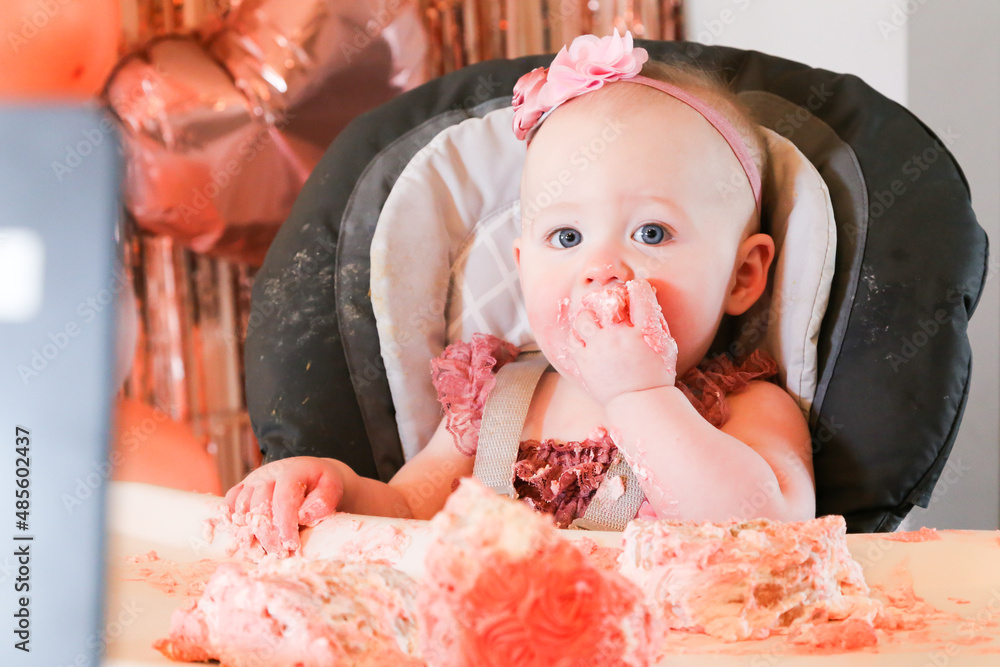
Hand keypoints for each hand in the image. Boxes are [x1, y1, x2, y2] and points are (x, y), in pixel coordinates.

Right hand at [223, 456, 346, 554]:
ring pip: (241, 508)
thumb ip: (322, 502)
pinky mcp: (242, 487)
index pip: (283, 500)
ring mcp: (252, 480)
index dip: (285, 526)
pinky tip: (242, 539)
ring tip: (261, 552)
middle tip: (278, 554)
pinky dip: (231, 522)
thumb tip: (302, 516)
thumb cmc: (321, 485)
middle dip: (268, 535)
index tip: (291, 546)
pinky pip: (229, 503)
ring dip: (248, 533)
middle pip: (259, 507)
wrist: (310, 473)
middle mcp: (268, 474)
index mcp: (291, 472)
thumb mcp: (331, 489)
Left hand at [566, 279, 677, 404]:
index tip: (636, 292)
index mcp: (645, 331)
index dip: (639, 288)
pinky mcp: (584, 360)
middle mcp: (620, 336)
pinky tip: (588, 337)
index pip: (640, 293)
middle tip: (612, 306)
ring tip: (597, 323)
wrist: (639, 403)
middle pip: (608, 300)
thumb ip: (655, 321)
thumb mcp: (665, 344)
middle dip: (610, 298)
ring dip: (591, 315)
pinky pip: (573, 336)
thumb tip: (645, 297)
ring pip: (585, 316)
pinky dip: (579, 333)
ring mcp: (599, 348)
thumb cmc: (655, 374)